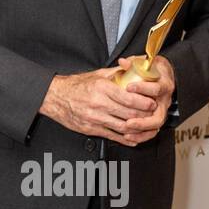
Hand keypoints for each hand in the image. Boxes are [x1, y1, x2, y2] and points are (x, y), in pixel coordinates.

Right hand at [39, 64, 169, 145]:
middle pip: (128, 113)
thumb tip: (133, 69)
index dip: (144, 102)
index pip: (129, 98)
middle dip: (144, 116)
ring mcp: (94, 118)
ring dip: (137, 128)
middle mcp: (98, 104)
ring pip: (122, 127)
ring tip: (146, 126)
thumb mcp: (97, 75)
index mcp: (102, 88)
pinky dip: (125, 139)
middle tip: (154, 115)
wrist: (55, 97)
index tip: (152, 103)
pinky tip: (133, 138)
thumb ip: (117, 74)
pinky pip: (112, 136)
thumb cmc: (77, 85)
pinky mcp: (90, 129)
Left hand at [110, 54, 174, 143]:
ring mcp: (162, 111)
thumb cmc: (153, 69)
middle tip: (128, 121)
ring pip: (155, 125)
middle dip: (143, 120)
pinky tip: (128, 137)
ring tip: (126, 130)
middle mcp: (165, 100)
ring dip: (141, 130)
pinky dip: (141, 136)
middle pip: (158, 115)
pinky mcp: (157, 118)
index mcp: (164, 85)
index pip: (156, 89)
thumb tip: (123, 62)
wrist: (163, 75)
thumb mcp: (145, 62)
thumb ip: (134, 63)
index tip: (128, 87)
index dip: (143, 88)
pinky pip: (152, 132)